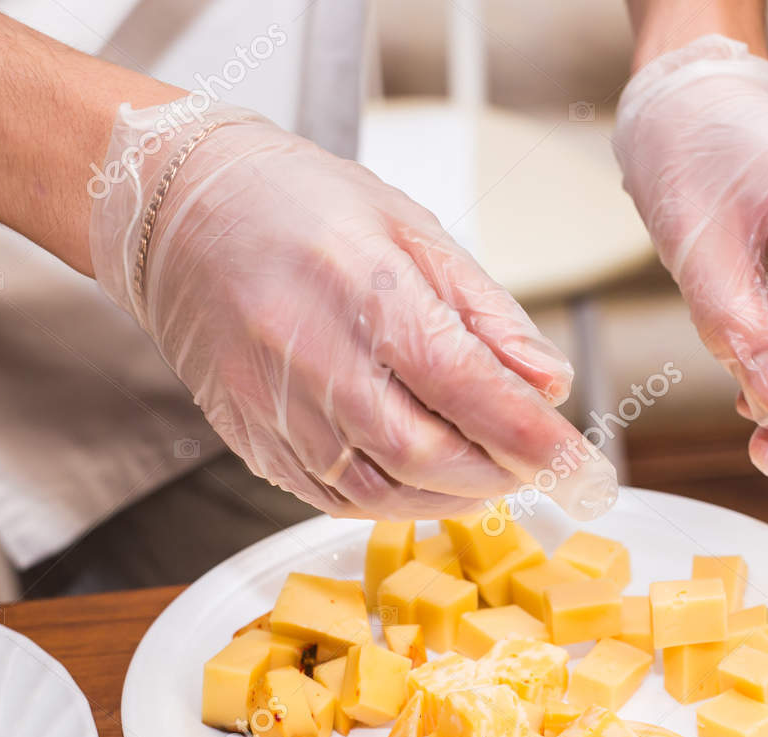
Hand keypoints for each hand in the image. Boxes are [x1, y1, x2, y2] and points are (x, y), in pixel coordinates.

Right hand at [89, 100, 616, 517]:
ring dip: (451, 494)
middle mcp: (311, 354)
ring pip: (381, 489)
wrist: (179, 212)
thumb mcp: (412, 230)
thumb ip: (486, 315)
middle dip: (499, 475)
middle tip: (537, 466)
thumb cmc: (302, 206)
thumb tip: (549, 386)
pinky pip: (333, 496)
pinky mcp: (251, 437)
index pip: (468, 386)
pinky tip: (422, 476)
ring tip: (485, 469)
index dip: (535, 442)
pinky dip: (394, 499)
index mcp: (362, 287)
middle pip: (426, 453)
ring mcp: (273, 404)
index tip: (587, 475)